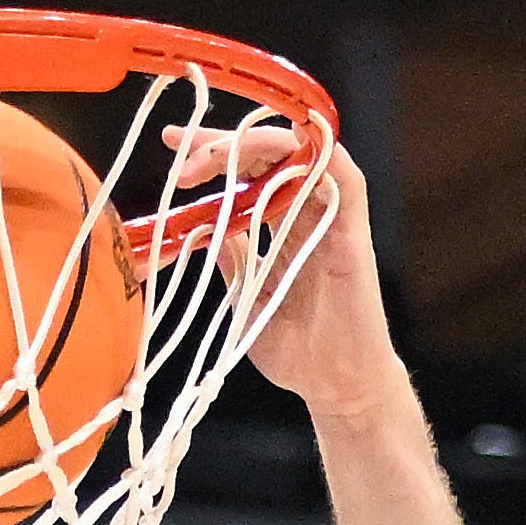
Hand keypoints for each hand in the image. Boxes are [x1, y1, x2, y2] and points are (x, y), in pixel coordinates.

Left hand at [163, 125, 402, 428]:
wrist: (337, 390)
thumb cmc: (299, 354)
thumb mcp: (247, 299)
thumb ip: (232, 257)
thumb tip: (202, 224)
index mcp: (281, 225)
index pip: (247, 169)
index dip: (211, 152)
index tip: (173, 146)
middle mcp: (307, 213)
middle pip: (267, 152)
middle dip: (221, 144)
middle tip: (181, 153)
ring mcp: (331, 220)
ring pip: (300, 153)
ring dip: (255, 143)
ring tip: (214, 155)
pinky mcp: (352, 233)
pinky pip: (345, 177)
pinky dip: (322, 150)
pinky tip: (297, 134)